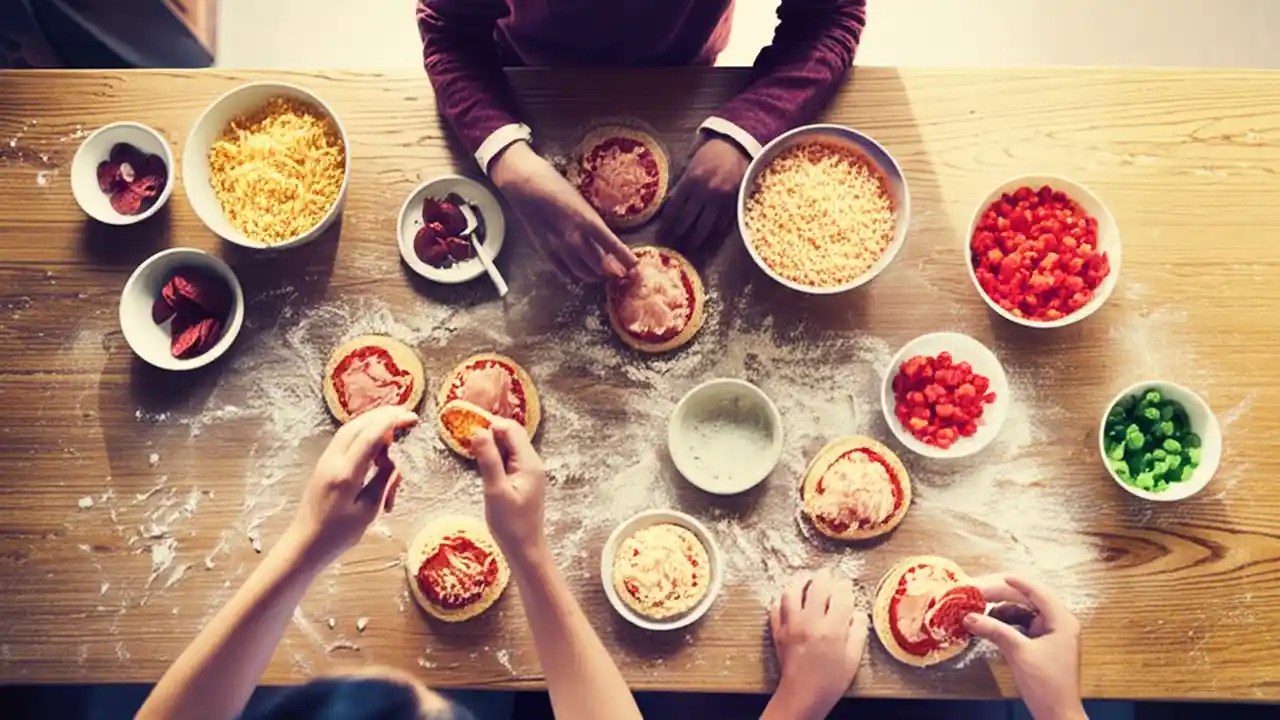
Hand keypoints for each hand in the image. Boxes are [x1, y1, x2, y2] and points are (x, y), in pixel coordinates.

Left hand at [286, 406, 418, 564]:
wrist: (305, 544)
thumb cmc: (338, 535)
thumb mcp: (369, 510)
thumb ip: (383, 481)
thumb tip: (393, 460)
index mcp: (345, 474)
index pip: (370, 436)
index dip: (393, 422)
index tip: (412, 419)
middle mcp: (333, 460)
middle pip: (359, 425)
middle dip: (384, 416)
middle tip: (406, 417)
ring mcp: (326, 460)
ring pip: (351, 429)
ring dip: (374, 425)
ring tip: (395, 430)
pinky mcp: (325, 464)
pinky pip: (347, 440)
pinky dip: (364, 435)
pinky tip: (378, 444)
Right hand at [471, 417, 547, 561]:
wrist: (525, 549)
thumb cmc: (510, 524)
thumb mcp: (495, 491)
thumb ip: (488, 460)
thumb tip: (478, 431)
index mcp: (529, 462)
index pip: (511, 429)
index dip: (490, 424)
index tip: (467, 426)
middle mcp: (532, 462)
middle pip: (511, 434)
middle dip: (490, 431)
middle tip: (466, 435)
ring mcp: (529, 471)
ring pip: (509, 446)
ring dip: (492, 444)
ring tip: (471, 449)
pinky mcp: (523, 479)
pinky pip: (509, 458)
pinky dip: (495, 456)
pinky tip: (482, 463)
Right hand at [490, 141, 636, 281]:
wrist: (523, 183)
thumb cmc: (554, 184)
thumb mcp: (581, 201)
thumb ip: (592, 222)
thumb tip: (605, 241)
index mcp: (587, 220)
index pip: (613, 246)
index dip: (626, 259)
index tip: (635, 266)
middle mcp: (574, 237)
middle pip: (600, 265)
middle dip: (614, 272)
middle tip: (622, 275)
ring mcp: (558, 247)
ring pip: (584, 272)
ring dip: (597, 276)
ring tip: (604, 276)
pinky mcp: (545, 251)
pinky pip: (564, 272)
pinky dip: (576, 276)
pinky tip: (581, 275)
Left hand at [662, 137, 748, 249]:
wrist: (736, 146)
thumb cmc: (711, 153)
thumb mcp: (692, 164)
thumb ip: (683, 183)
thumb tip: (673, 203)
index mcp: (690, 180)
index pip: (674, 207)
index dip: (667, 222)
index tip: (662, 232)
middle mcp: (704, 192)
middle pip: (687, 220)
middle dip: (678, 233)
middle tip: (672, 242)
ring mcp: (719, 199)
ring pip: (704, 226)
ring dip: (696, 239)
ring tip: (690, 247)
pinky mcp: (732, 203)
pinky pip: (722, 223)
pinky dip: (715, 232)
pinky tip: (710, 239)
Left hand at [764, 568, 867, 719]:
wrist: (803, 695)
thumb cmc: (830, 681)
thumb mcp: (853, 658)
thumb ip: (858, 632)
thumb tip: (858, 613)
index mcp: (832, 629)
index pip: (840, 596)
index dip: (845, 586)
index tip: (846, 583)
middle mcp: (810, 623)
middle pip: (816, 587)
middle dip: (824, 576)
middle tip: (828, 572)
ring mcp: (791, 625)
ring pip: (792, 592)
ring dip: (799, 580)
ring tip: (806, 577)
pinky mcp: (778, 631)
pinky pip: (776, 608)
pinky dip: (782, 599)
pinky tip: (789, 597)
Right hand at [966, 575, 1085, 719]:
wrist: (1057, 715)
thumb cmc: (1046, 684)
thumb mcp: (1019, 653)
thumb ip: (995, 630)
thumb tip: (969, 616)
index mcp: (1062, 620)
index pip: (1038, 592)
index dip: (1016, 583)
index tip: (995, 576)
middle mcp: (1059, 623)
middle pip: (1029, 600)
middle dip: (1003, 596)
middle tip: (978, 594)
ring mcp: (1052, 634)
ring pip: (1025, 613)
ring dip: (1003, 609)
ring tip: (980, 606)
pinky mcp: (1044, 645)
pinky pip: (1023, 626)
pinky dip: (1007, 623)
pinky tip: (991, 622)